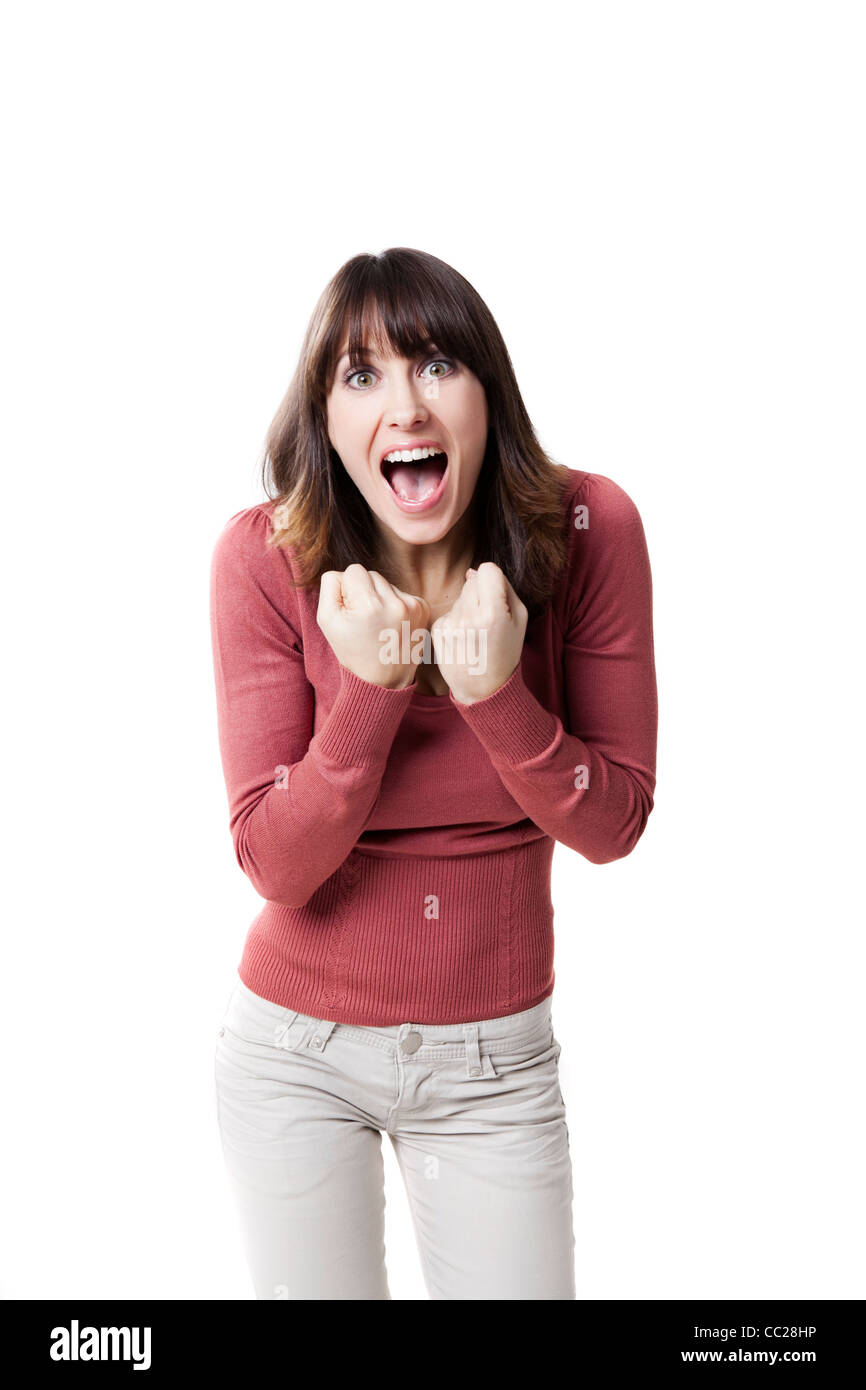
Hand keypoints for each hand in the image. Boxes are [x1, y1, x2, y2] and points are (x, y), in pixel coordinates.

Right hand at [317, 565, 430, 688]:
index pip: (353, 570)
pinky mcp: (423, 608)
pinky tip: (391, 624)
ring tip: (378, 624)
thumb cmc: (352, 650)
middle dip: (364, 592)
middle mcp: (395, 603)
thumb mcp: (327, 620)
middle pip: (371, 573)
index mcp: (369, 605)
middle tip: (364, 620)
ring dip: (379, 597)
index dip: (346, 589)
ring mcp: (413, 605)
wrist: (383, 680)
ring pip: (386, 582)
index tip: (351, 611)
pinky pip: (401, 592)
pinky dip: (394, 604)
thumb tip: (344, 572)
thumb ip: (330, 585)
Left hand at [430, 563, 527, 703]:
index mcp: (493, 614)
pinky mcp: (437, 631)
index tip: (497, 595)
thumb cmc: (506, 652)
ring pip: (460, 597)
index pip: (487, 570)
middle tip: (488, 619)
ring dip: (468, 608)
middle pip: (472, 582)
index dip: (493, 579)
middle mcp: (469, 618)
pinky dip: (456, 620)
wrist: (483, 688)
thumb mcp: (520, 619)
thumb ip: (504, 588)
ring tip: (476, 633)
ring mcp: (450, 625)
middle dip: (481, 594)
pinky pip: (449, 611)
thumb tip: (472, 572)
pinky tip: (464, 639)